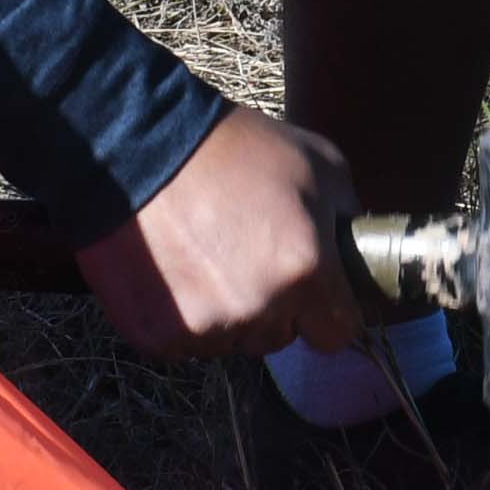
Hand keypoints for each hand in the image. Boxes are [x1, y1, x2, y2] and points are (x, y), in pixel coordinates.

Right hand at [77, 102, 362, 358]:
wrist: (134, 148)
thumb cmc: (231, 147)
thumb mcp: (317, 161)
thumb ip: (347, 217)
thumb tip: (355, 253)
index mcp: (305, 270)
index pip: (337, 333)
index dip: (327, 310)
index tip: (313, 290)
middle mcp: (259, 309)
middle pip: (280, 336)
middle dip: (273, 305)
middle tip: (246, 254)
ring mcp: (205, 328)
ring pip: (231, 341)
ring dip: (227, 312)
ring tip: (204, 255)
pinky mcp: (157, 337)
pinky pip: (186, 342)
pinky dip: (183, 315)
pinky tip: (174, 269)